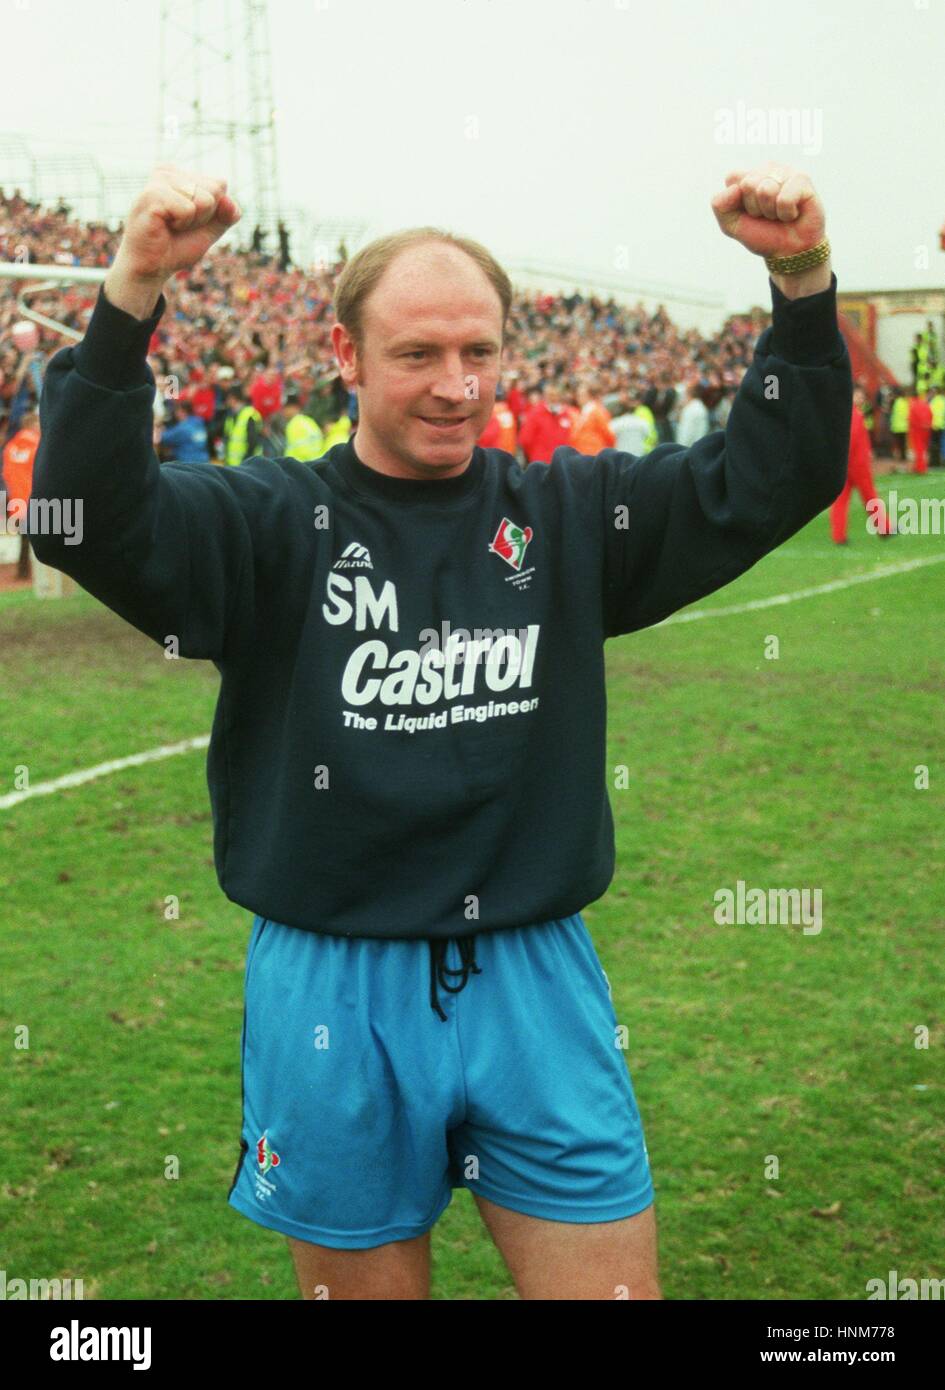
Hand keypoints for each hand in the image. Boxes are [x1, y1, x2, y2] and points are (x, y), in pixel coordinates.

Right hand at [105, 165, 240, 318]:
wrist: (152, 267)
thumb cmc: (176, 246)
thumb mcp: (210, 229)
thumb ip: (227, 215)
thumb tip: (230, 201)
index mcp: (180, 174)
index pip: (220, 185)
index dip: (211, 212)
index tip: (188, 221)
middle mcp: (168, 172)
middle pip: (215, 189)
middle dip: (204, 216)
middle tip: (179, 226)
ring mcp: (159, 180)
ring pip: (205, 199)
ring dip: (193, 222)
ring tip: (171, 226)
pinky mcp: (152, 194)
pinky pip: (189, 209)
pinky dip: (182, 224)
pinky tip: (164, 226)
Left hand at [711, 163, 824, 257]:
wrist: (789, 251)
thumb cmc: (763, 234)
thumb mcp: (731, 225)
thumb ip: (720, 206)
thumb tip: (734, 189)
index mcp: (748, 176)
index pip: (733, 177)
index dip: (739, 201)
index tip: (750, 212)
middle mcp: (766, 169)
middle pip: (749, 184)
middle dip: (756, 208)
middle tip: (767, 215)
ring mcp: (785, 171)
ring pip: (766, 189)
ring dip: (771, 211)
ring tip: (779, 214)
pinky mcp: (802, 179)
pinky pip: (784, 198)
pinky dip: (786, 213)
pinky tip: (792, 214)